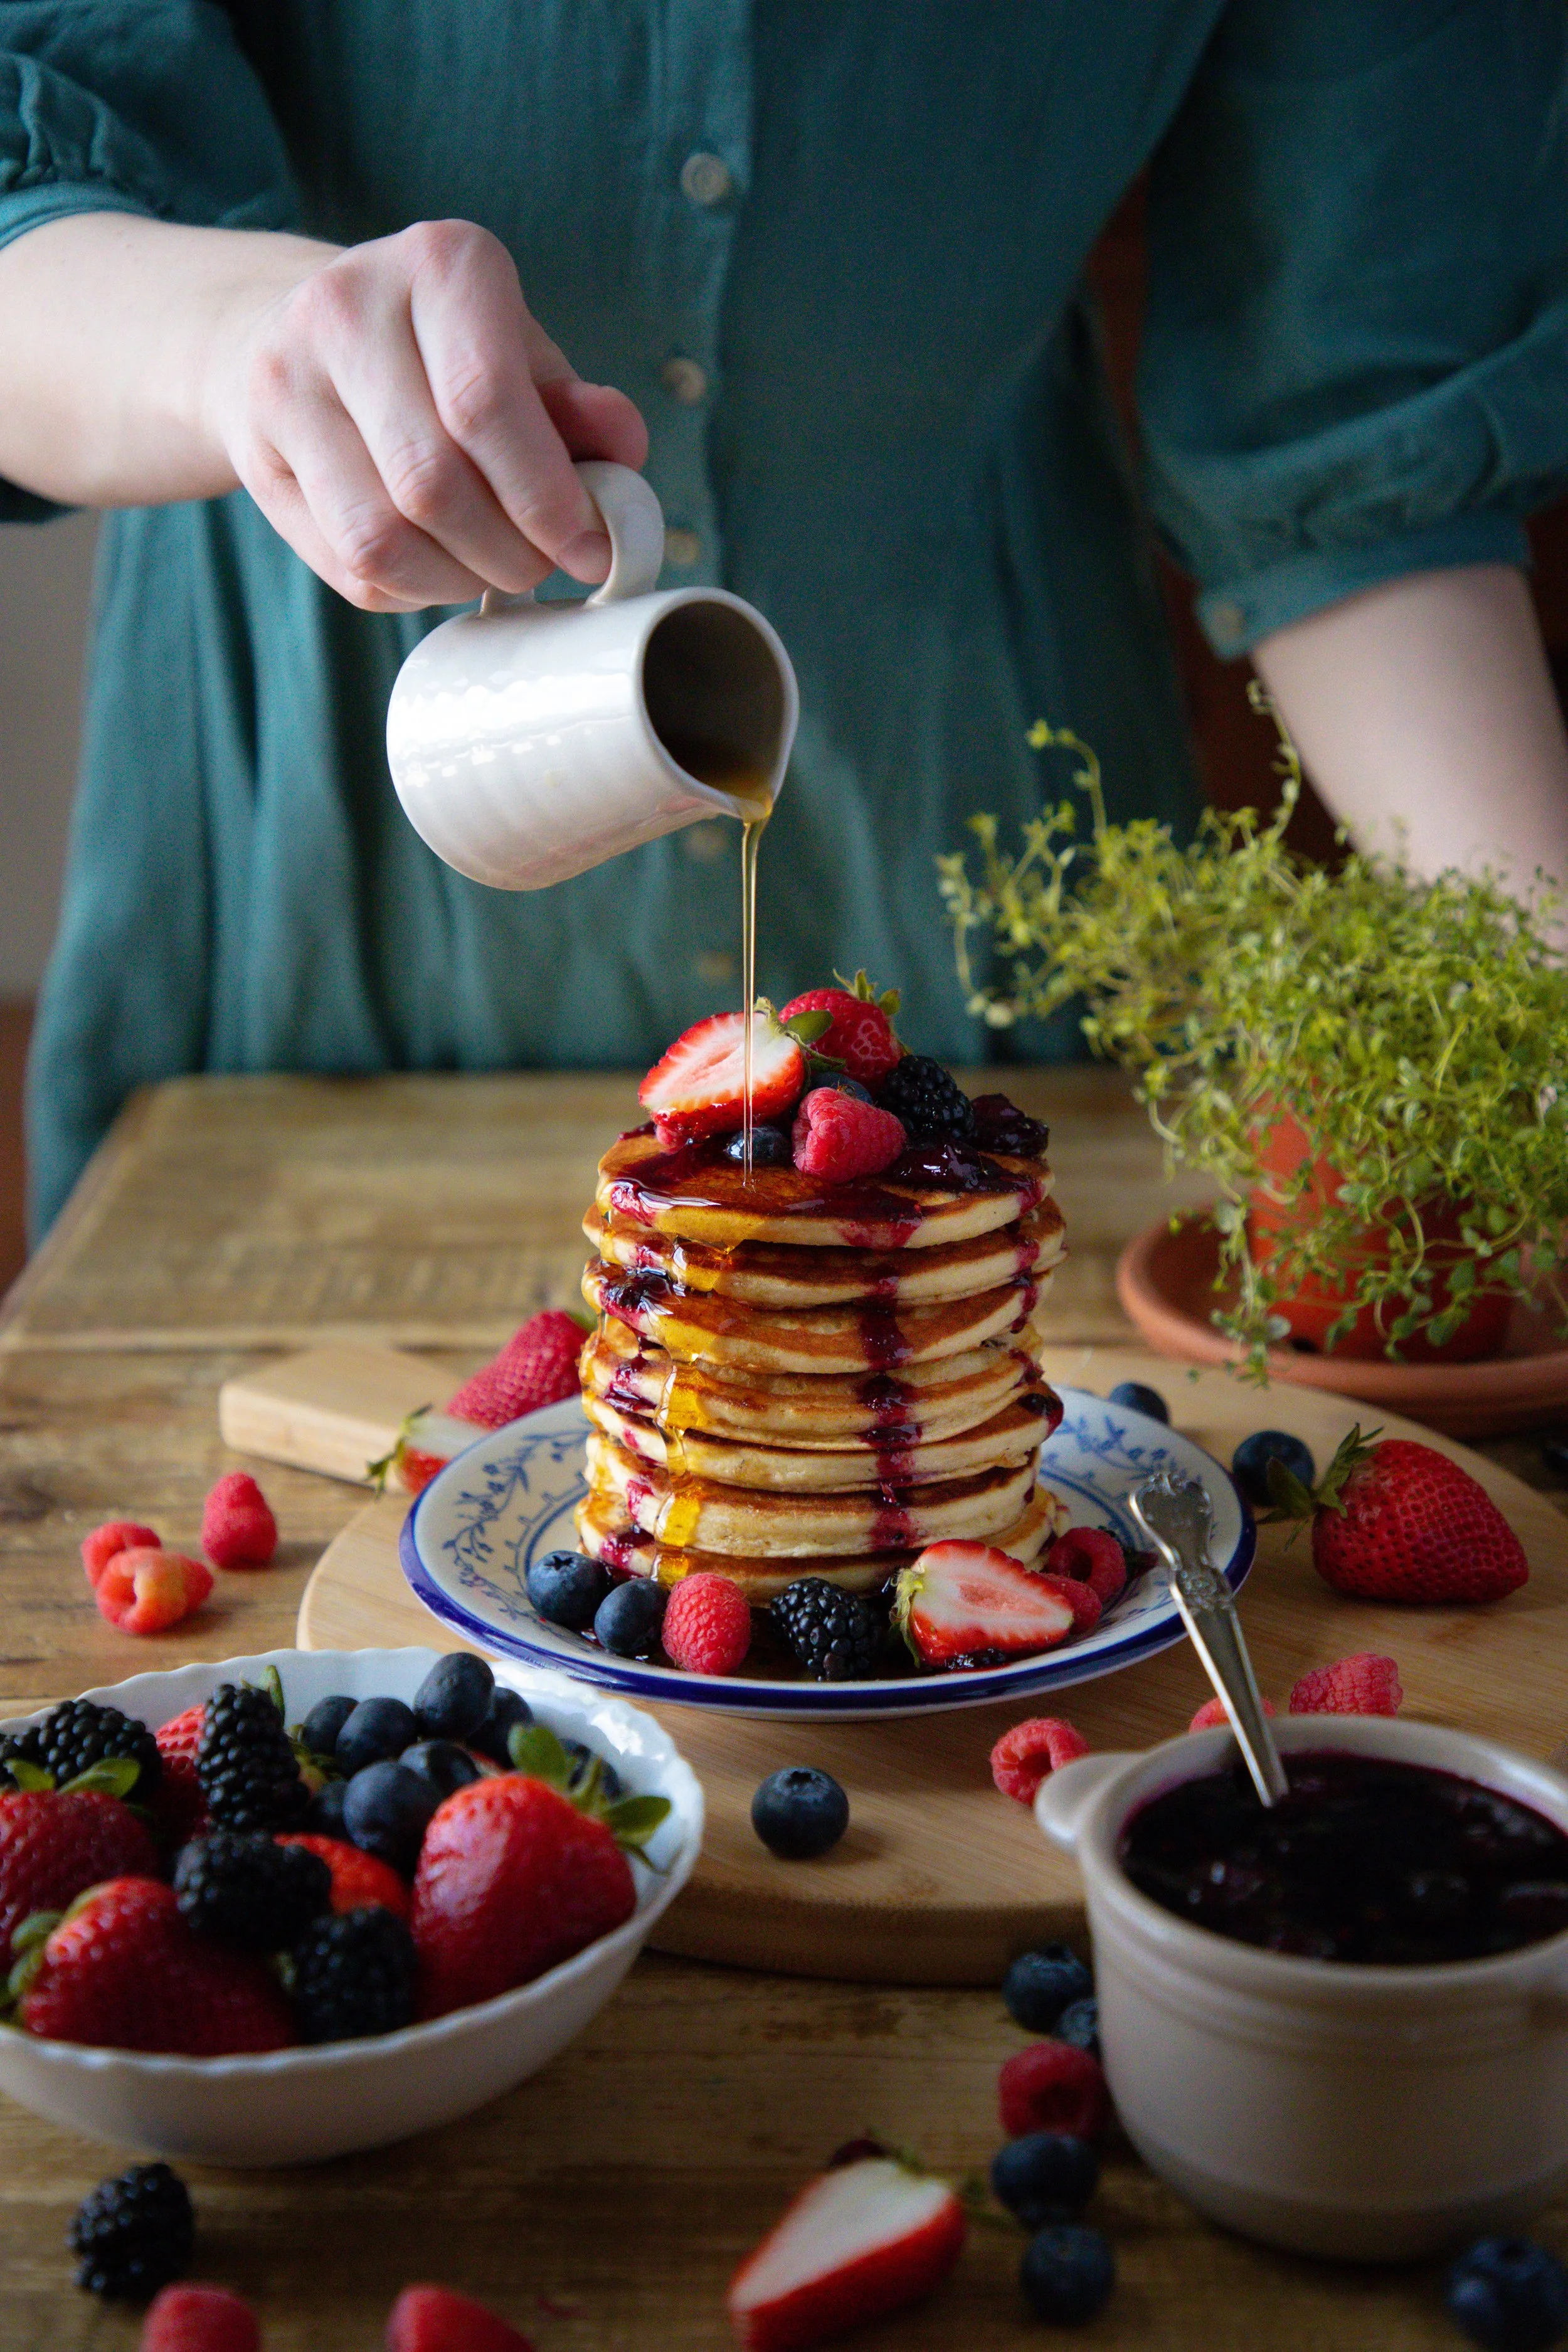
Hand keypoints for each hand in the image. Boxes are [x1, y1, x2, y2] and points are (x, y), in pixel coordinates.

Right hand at [203, 219, 648, 610]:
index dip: (547, 499)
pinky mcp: (256, 456)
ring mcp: (286, 382)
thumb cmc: (442, 354)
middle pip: (434, 482)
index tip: (591, 551)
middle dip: (508, 551)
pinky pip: (349, 565)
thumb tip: (624, 452)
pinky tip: (438, 568)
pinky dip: (411, 589)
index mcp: (439, 265)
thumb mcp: (520, 355)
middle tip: (542, 566)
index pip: (487, 403)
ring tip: (492, 569)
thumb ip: (575, 408)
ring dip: (457, 580)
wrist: (297, 333)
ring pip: (383, 537)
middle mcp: (346, 308)